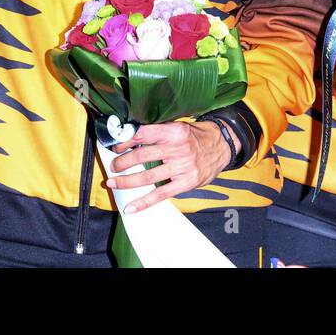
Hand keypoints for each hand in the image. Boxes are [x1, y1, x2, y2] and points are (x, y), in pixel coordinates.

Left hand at [106, 120, 228, 212]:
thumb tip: (131, 137)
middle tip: (113, 166)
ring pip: (148, 176)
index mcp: (174, 131)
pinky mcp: (186, 183)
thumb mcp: (179, 127)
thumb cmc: (196, 137)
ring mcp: (182, 167)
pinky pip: (161, 194)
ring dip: (126, 181)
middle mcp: (177, 148)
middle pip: (142, 156)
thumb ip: (159, 132)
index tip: (115, 146)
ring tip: (113, 183)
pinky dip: (144, 202)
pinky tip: (131, 208)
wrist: (222, 146)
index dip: (125, 141)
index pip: (143, 134)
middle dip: (122, 162)